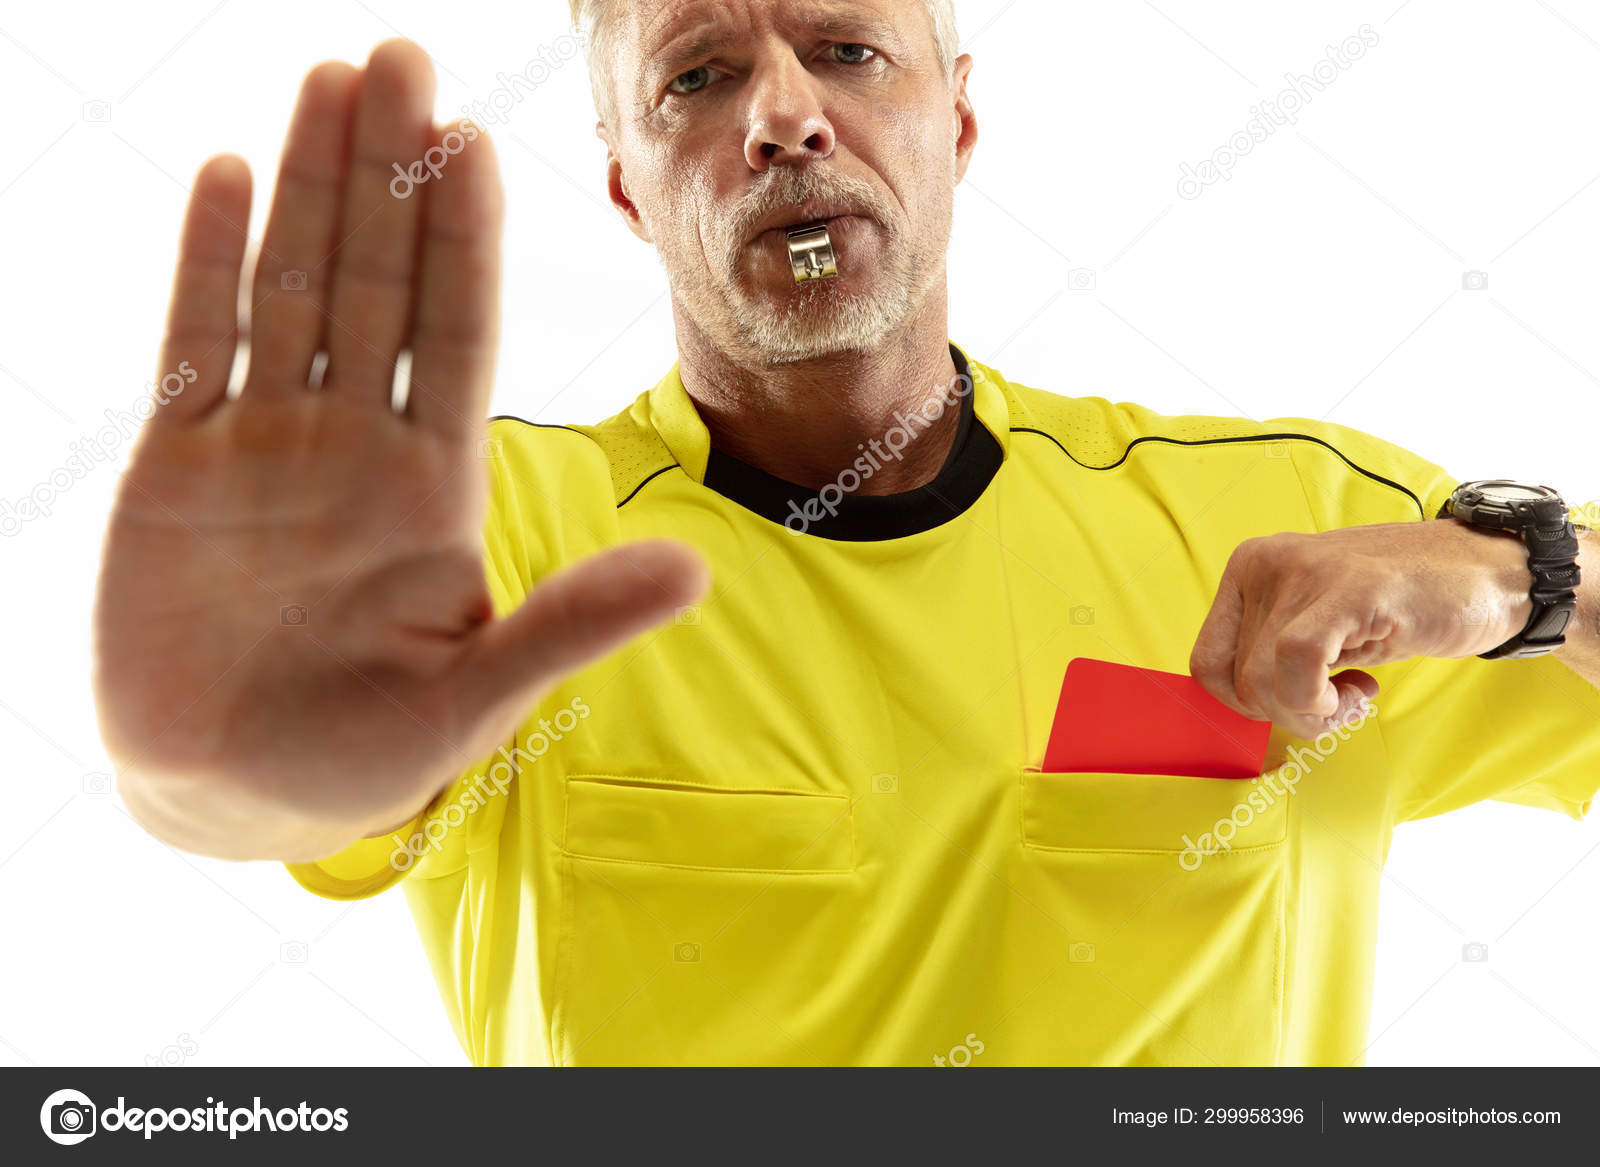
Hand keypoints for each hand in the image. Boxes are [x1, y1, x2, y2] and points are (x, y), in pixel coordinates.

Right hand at [92, 41, 705, 860]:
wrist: (233, 794)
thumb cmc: (361, 758)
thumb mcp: (475, 698)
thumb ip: (570, 626)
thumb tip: (696, 572)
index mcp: (434, 488)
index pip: (455, 335)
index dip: (463, 242)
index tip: (477, 143)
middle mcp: (356, 446)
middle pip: (376, 281)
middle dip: (388, 174)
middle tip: (400, 58)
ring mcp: (266, 446)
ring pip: (290, 286)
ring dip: (305, 185)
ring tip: (325, 81)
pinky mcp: (178, 463)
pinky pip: (194, 340)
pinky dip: (205, 259)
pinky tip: (221, 172)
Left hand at [1188, 519, 1531, 738]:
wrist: (1491, 574)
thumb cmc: (1401, 606)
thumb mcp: (1316, 619)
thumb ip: (1270, 651)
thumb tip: (1239, 706)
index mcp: (1249, 567)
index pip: (1207, 661)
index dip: (1245, 705)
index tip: (1292, 706)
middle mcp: (1267, 561)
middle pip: (1236, 680)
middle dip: (1286, 713)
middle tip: (1337, 705)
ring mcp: (1305, 571)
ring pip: (1263, 681)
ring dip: (1311, 714)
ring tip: (1355, 696)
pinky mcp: (1350, 590)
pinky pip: (1298, 664)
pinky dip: (1322, 701)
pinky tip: (1362, 692)